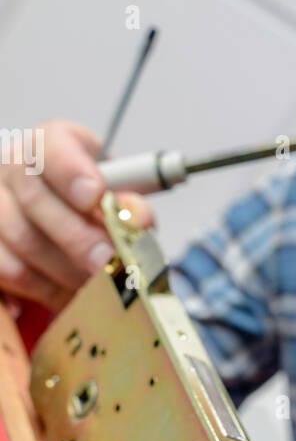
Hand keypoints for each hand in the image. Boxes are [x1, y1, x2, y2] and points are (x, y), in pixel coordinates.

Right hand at [0, 118, 153, 312]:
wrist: (69, 214)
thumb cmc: (95, 201)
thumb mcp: (119, 192)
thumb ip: (130, 203)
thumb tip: (138, 218)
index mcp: (48, 144)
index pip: (49, 146)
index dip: (71, 171)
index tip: (96, 195)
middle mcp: (12, 169)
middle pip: (33, 199)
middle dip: (76, 236)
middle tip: (108, 260)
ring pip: (20, 240)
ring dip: (64, 269)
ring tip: (97, 284)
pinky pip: (6, 270)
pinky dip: (41, 289)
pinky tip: (67, 296)